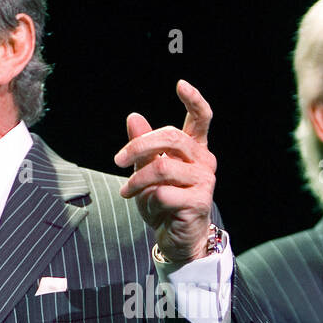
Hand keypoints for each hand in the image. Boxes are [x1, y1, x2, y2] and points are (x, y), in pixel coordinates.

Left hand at [115, 79, 215, 265]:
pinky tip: (148, 207)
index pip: (201, 118)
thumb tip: (134, 117)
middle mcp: (203, 161)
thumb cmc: (164, 202)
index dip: (194, 99)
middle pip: (171, 137)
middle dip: (138, 146)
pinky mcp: (198, 202)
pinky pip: (163, 193)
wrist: (177, 237)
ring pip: (162, 167)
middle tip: (118, 160)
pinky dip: (148, 200)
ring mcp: (204, 181)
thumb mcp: (147, 171)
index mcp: (194, 149)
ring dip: (138, 180)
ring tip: (127, 191)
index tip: (180, 84)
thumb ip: (143, 145)